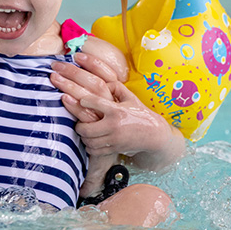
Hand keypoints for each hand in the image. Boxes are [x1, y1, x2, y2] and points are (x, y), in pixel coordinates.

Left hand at [52, 60, 184, 169]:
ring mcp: (113, 140)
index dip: (83, 100)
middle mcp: (114, 125)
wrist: (153, 134)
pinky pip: (94, 150)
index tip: (79, 99)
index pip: (95, 102)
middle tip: (77, 121)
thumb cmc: (139, 113)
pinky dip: (89, 146)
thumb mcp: (130, 97)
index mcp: (116, 110)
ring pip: (88, 141)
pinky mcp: (113, 149)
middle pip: (86, 128)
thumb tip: (102, 80)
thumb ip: (115, 87)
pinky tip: (90, 140)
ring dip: (83, 136)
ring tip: (83, 130)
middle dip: (78, 125)